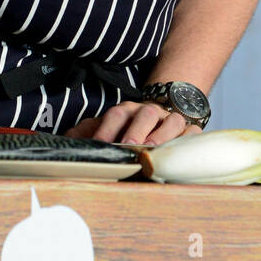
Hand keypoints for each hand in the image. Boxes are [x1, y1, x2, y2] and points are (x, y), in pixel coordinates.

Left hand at [63, 101, 202, 145]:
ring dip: (162, 135)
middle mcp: (150, 112)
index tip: (99, 145)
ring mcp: (171, 120)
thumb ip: (87, 132)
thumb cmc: (130, 128)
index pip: (116, 114)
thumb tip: (66, 140)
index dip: (107, 128)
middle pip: (144, 115)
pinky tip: (181, 149)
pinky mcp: (189, 131)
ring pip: (171, 121)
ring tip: (152, 149)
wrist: (162, 116)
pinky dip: (190, 139)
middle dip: (135, 130)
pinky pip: (194, 132)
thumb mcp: (106, 128)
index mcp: (127, 111)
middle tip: (128, 146)